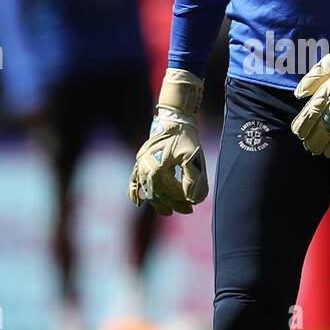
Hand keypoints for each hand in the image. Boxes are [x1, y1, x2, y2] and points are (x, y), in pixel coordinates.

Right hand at [128, 69, 208, 214]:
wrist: (174, 119)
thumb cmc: (185, 137)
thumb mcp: (193, 157)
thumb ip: (194, 179)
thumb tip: (193, 199)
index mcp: (156, 168)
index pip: (169, 192)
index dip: (182, 199)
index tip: (195, 203)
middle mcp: (144, 168)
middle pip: (159, 193)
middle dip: (174, 203)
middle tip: (189, 210)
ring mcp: (141, 164)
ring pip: (147, 189)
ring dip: (159, 201)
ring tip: (169, 211)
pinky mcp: (141, 160)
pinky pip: (135, 180)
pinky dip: (135, 191)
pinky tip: (137, 201)